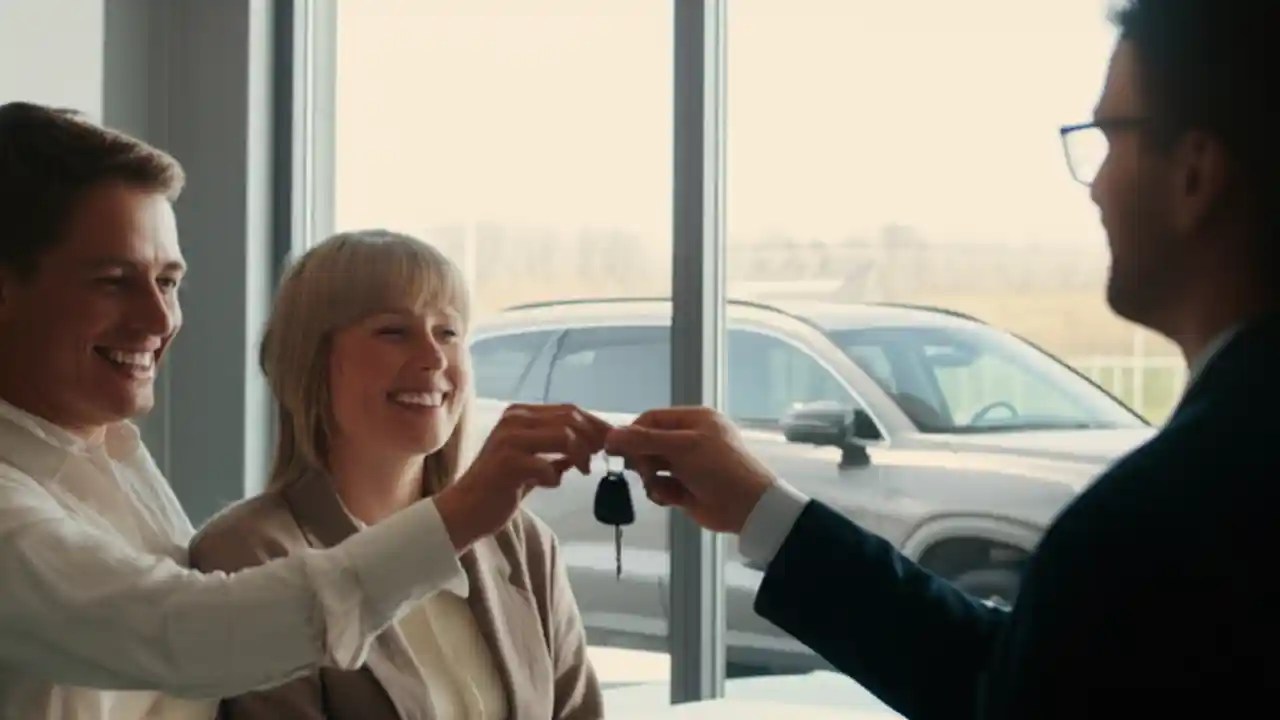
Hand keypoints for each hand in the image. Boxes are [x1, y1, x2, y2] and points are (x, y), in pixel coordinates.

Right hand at [436, 403, 610, 550]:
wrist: (464, 511)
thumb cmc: (499, 488)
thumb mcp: (532, 463)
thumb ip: (557, 452)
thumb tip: (591, 445)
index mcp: (519, 414)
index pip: (568, 410)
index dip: (595, 424)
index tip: (611, 440)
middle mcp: (514, 420)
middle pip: (570, 418)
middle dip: (594, 437)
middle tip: (601, 457)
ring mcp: (510, 439)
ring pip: (564, 436)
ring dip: (581, 455)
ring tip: (583, 470)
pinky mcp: (508, 463)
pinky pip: (548, 466)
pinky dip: (556, 477)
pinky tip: (550, 484)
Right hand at [604, 406, 774, 533]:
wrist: (746, 507)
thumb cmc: (717, 467)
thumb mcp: (682, 447)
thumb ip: (644, 440)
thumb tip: (610, 435)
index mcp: (695, 420)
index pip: (653, 419)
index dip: (634, 432)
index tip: (615, 447)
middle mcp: (690, 439)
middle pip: (649, 442)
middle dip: (642, 457)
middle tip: (641, 470)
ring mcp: (688, 464)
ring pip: (652, 466)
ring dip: (650, 477)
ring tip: (658, 485)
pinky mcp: (685, 488)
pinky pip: (660, 485)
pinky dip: (660, 492)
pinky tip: (669, 498)